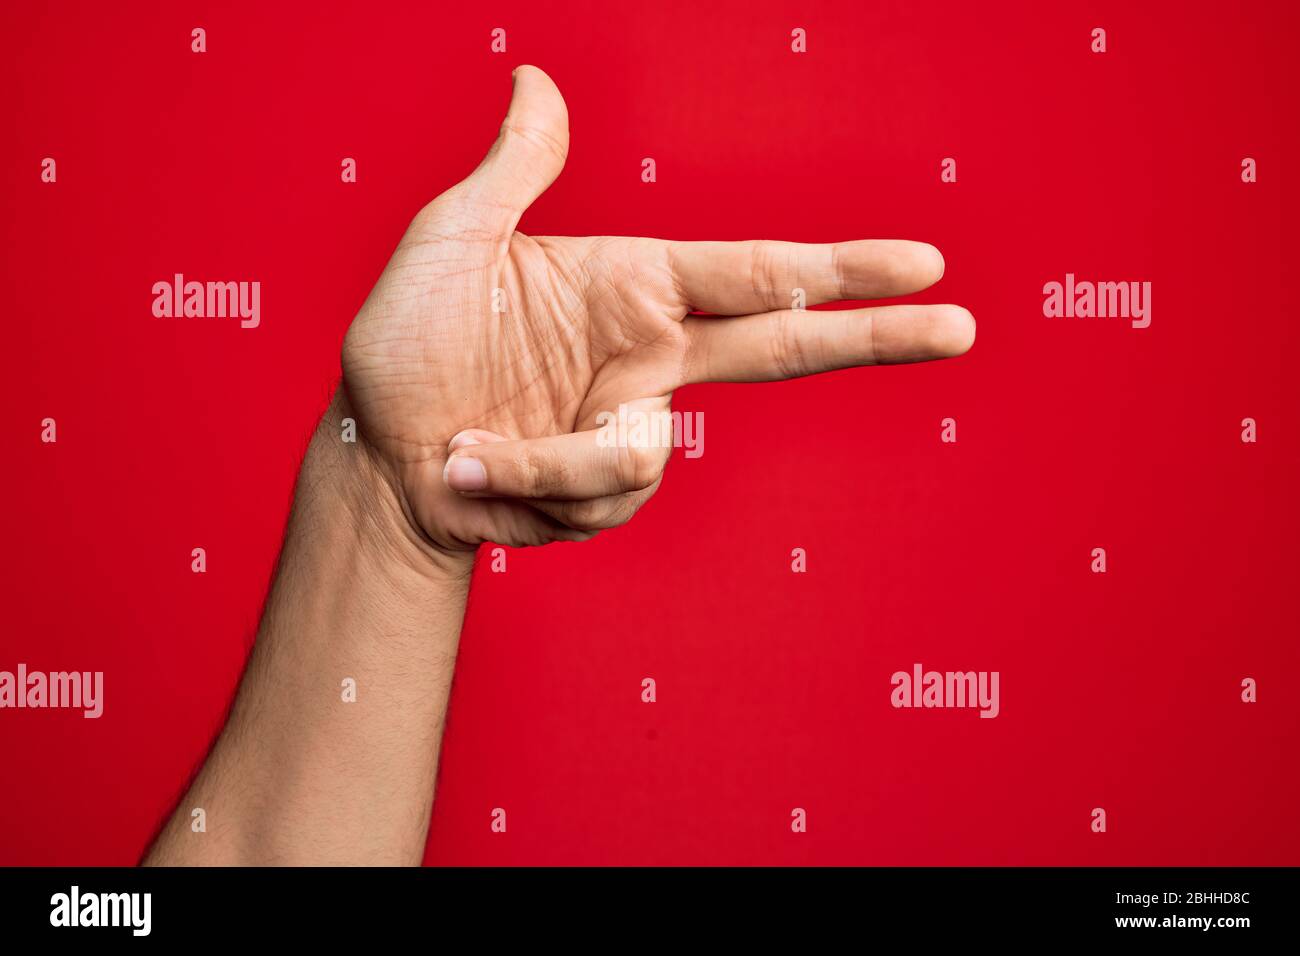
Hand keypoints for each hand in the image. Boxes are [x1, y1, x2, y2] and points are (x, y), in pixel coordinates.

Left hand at [341, 66, 973, 556]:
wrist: (379, 455)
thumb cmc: (408, 344)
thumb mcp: (450, 241)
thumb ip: (513, 172)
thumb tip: (536, 80)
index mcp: (630, 284)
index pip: (754, 272)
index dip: (838, 270)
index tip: (922, 263)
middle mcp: (649, 354)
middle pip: (785, 347)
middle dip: (875, 337)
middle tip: (963, 327)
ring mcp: (632, 428)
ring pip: (643, 450)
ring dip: (547, 456)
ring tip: (470, 443)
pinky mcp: (607, 495)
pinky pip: (599, 496)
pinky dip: (524, 484)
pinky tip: (480, 470)